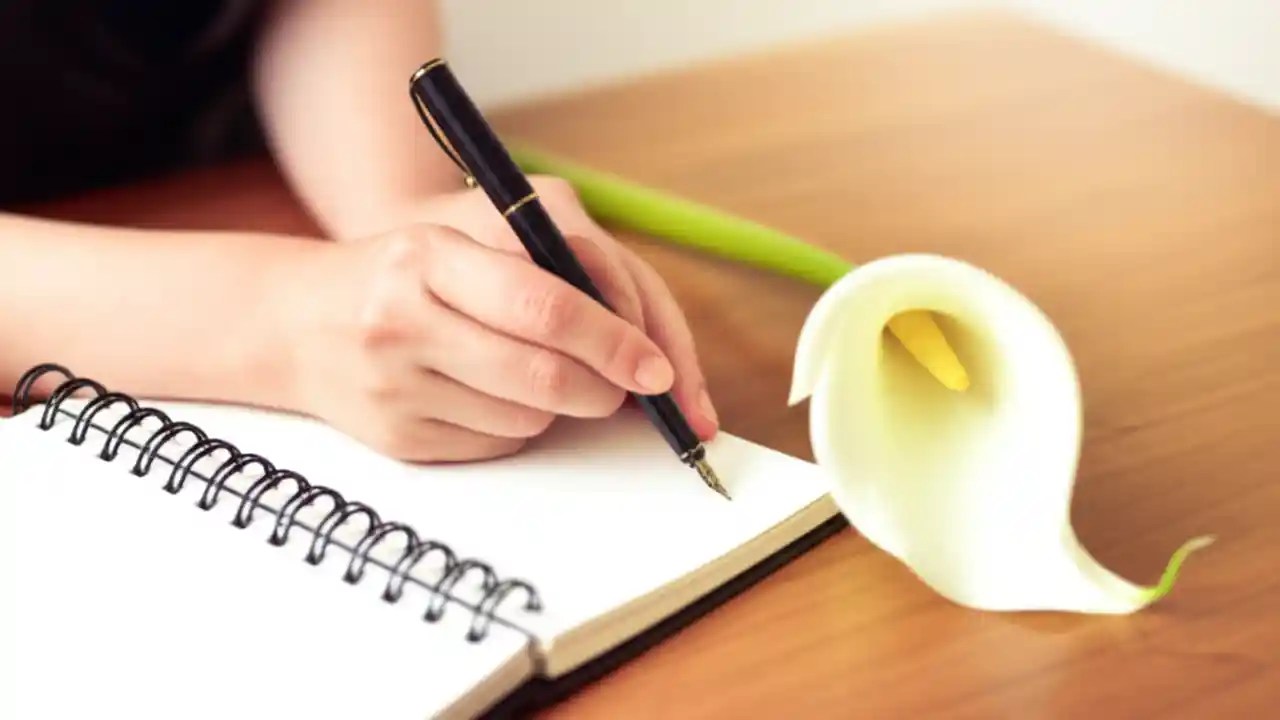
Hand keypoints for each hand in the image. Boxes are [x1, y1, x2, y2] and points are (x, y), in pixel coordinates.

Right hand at [384, 176, 717, 425]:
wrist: (294, 324)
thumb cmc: (399, 277)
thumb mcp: (453, 246)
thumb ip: (539, 271)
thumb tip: (634, 338)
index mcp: (427, 258)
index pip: (544, 306)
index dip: (614, 342)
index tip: (657, 369)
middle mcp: (402, 322)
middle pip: (543, 376)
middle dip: (605, 389)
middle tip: (629, 387)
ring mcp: (394, 388)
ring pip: (527, 420)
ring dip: (559, 407)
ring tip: (541, 375)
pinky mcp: (397, 440)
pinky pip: (495, 446)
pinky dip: (517, 427)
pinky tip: (492, 396)